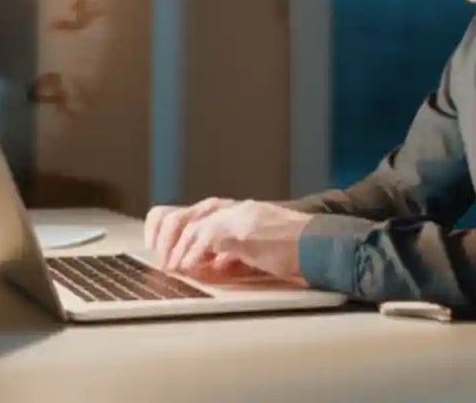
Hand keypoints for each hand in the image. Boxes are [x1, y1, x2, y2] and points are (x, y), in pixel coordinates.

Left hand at [147, 199, 313, 283]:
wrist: (319, 243)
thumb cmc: (292, 248)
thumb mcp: (252, 246)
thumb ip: (228, 251)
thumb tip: (207, 265)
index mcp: (230, 210)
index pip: (184, 212)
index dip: (162, 229)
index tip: (156, 248)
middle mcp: (229, 209)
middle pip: (177, 215)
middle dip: (163, 240)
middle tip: (162, 261)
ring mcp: (235, 216)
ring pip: (188, 225)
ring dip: (175, 250)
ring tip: (173, 267)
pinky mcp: (243, 230)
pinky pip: (206, 238)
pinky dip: (192, 254)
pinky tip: (189, 266)